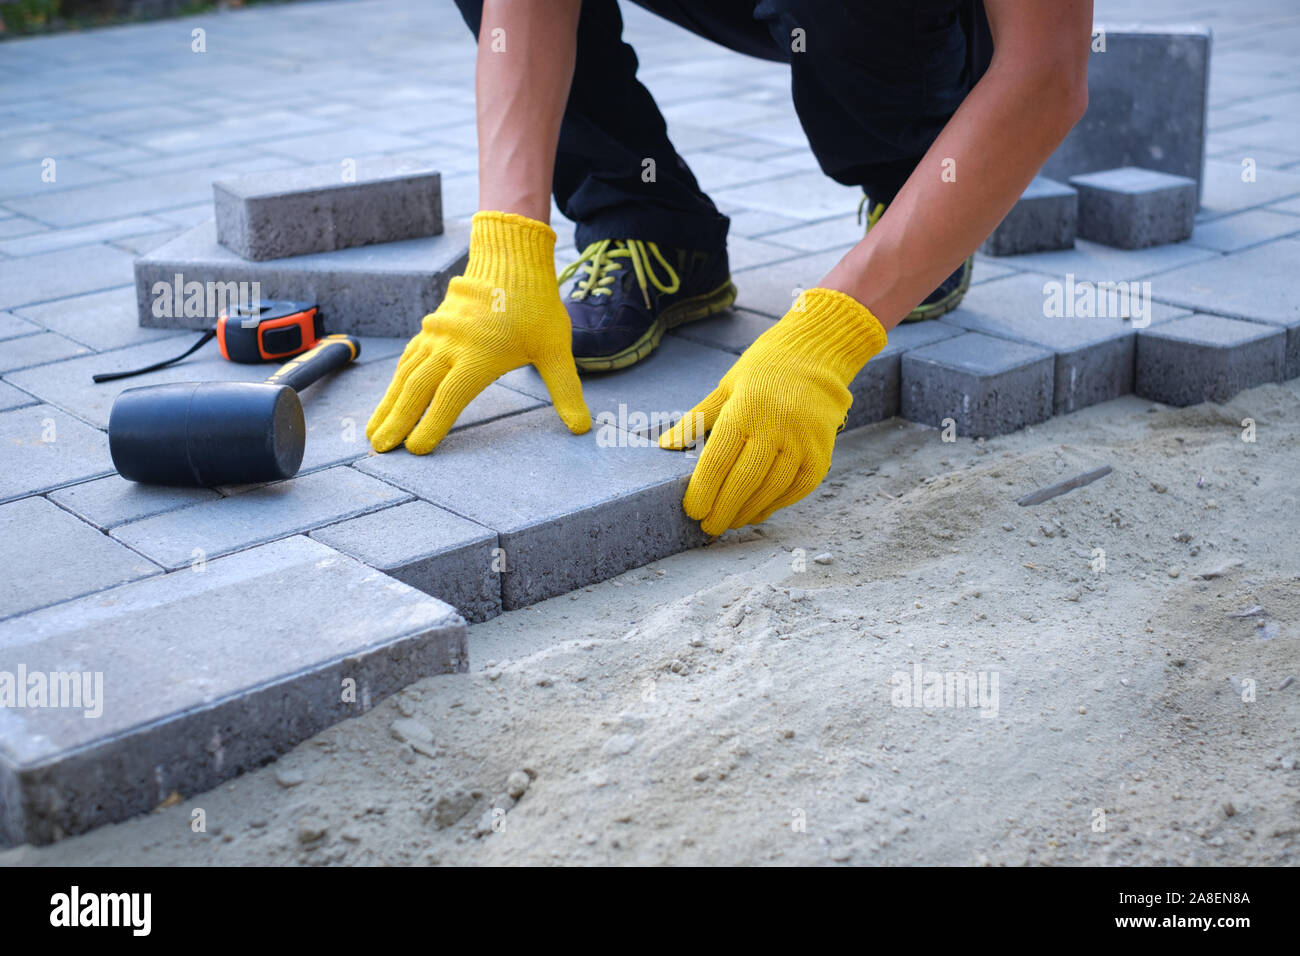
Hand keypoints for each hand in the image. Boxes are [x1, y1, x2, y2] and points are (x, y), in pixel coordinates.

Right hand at [367, 211, 589, 453]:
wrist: (510, 258)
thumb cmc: (536, 305)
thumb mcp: (556, 348)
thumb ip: (565, 390)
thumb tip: (582, 427)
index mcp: (480, 355)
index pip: (449, 398)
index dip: (431, 425)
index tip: (416, 450)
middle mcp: (451, 346)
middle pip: (417, 390)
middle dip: (397, 421)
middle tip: (380, 449)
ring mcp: (437, 335)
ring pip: (405, 375)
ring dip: (388, 405)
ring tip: (373, 432)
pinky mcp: (431, 328)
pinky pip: (408, 359)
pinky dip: (395, 382)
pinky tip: (387, 399)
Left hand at [658, 288, 886, 534]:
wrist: (817, 355)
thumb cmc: (763, 371)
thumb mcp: (726, 388)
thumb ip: (696, 419)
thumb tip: (665, 445)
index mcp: (744, 410)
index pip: (718, 461)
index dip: (703, 491)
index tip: (691, 511)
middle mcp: (774, 427)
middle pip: (743, 481)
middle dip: (722, 510)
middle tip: (708, 527)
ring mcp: (801, 442)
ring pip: (770, 490)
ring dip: (747, 512)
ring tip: (730, 523)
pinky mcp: (821, 453)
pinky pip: (797, 488)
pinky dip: (776, 505)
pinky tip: (759, 512)